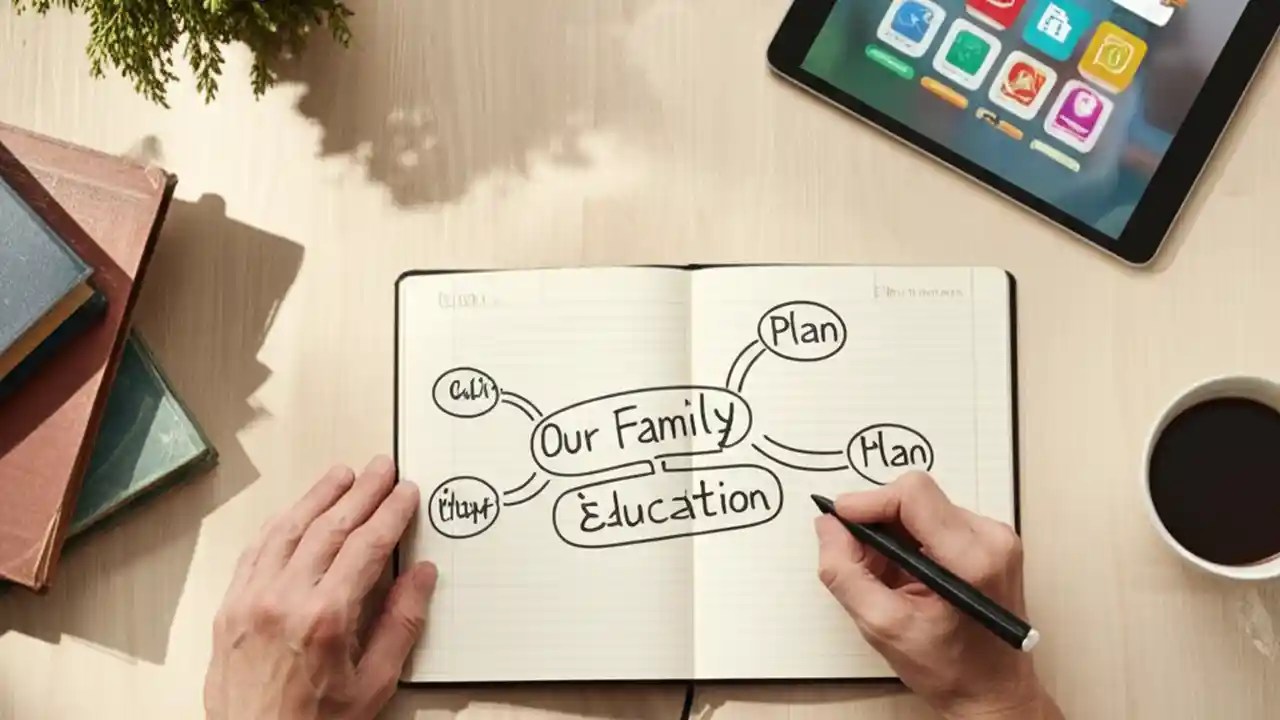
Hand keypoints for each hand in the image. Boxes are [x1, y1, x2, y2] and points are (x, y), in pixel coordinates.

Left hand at [205, 456, 436, 719]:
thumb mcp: (374, 684)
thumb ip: (401, 624)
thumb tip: (421, 573)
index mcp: (325, 619)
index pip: (366, 547)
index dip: (390, 514)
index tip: (406, 493)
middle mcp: (284, 600)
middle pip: (329, 528)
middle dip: (361, 493)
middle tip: (381, 468)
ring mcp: (251, 600)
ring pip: (288, 530)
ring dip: (318, 496)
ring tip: (342, 475)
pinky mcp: (230, 608)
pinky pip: (256, 551)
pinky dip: (280, 523)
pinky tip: (296, 510)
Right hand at [814, 472, 1061, 719]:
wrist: (994, 693)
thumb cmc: (949, 670)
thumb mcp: (883, 627)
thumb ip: (846, 572)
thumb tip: (827, 527)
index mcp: (972, 559)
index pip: (914, 495)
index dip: (869, 501)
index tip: (840, 521)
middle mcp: (991, 538)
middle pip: (917, 498)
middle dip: (878, 522)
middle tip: (861, 561)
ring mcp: (995, 538)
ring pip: (924, 508)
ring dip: (893, 534)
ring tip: (886, 576)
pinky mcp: (991, 541)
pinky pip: (936, 520)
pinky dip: (910, 541)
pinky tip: (907, 575)